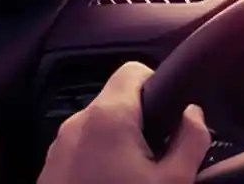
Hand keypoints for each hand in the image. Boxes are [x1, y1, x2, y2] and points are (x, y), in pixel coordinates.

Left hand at [38, 62, 210, 183]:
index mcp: (108, 118)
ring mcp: (58, 149)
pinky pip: (82, 151)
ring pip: (100, 129)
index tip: (171, 116)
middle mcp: (77, 125)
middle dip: (142, 122)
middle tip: (160, 157)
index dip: (159, 86)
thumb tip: (193, 116)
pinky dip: (100, 162)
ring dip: (121, 144)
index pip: (135, 70)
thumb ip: (191, 140)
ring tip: (136, 179)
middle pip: (118, 101)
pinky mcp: (50, 172)